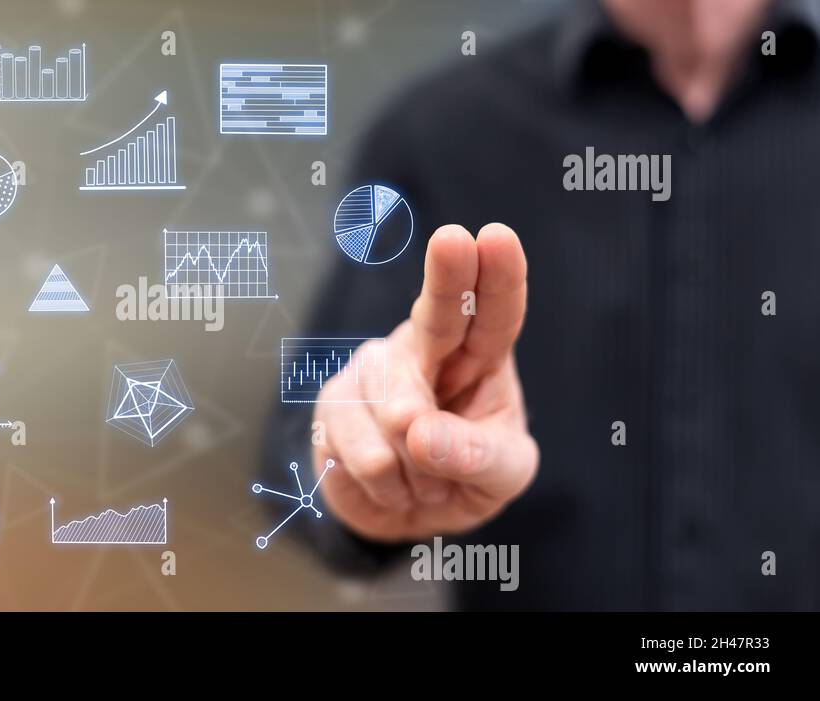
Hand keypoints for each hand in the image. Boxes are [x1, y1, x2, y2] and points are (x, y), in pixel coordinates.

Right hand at [311, 223, 537, 541]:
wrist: (404, 514)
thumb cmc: (463, 476)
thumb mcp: (502, 475)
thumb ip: (480, 456)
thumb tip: (419, 434)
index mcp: (478, 355)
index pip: (492, 313)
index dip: (497, 275)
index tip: (495, 238)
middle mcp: (423, 350)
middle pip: (437, 313)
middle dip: (446, 276)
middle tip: (452, 240)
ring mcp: (373, 374)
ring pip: (401, 418)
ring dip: (421, 472)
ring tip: (423, 478)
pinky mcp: (333, 405)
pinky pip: (368, 456)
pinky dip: (388, 488)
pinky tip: (389, 482)